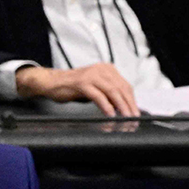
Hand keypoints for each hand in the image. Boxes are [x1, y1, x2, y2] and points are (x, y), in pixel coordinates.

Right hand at [14, 63, 138, 115]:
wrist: (53, 82)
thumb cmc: (74, 87)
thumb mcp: (96, 87)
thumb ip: (109, 94)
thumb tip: (124, 108)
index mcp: (107, 69)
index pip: (125, 86)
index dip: (132, 100)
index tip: (136, 113)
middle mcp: (101, 69)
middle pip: (121, 88)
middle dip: (129, 105)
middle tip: (133, 118)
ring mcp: (92, 75)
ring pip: (113, 91)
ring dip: (121, 107)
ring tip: (124, 118)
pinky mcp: (82, 83)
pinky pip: (98, 96)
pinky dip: (106, 106)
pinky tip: (110, 114)